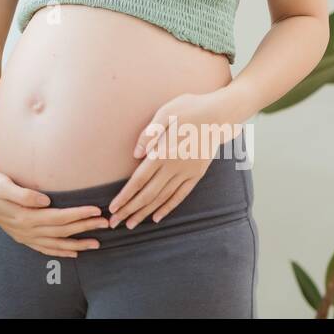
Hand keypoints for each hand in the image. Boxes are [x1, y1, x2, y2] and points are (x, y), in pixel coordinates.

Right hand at [0, 169, 110, 257]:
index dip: (78, 214)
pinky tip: (73, 253)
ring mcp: (24, 236)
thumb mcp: (3, 184)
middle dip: (85, 227)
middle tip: (106, 222)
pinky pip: (45, 248)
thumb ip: (23, 194)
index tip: (95, 210)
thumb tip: (44, 200)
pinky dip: (60, 252)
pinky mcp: (23, 237)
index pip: (58, 217)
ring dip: (78, 244)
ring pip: (56, 243)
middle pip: (61, 230)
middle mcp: (26, 229)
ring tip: (97, 243)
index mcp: (25, 216)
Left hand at [107, 90, 243, 229]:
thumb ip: (150, 134)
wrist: (221, 114)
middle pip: (148, 194)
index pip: (139, 180)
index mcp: (163, 152)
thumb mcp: (166, 113)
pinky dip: (168, 207)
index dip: (125, 196)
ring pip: (163, 198)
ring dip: (145, 212)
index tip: (113, 208)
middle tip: (115, 223)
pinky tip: (157, 217)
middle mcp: (175, 166)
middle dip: (130, 210)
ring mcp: (187, 172)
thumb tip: (136, 154)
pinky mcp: (197, 174)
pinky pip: (181, 195)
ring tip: (131, 224)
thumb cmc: (190, 108)